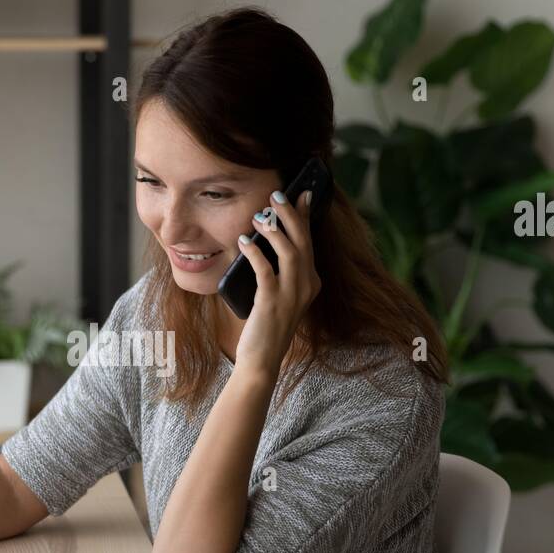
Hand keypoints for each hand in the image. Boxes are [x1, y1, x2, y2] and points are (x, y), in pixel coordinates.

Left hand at [231, 188, 321, 380]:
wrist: (261, 360)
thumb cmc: (266, 325)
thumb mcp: (278, 294)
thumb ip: (279, 270)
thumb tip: (266, 240)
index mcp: (311, 282)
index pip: (310, 242)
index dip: (306, 216)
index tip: (302, 193)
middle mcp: (306, 286)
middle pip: (303, 241)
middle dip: (291, 214)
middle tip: (276, 194)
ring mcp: (292, 295)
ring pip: (289, 252)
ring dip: (274, 229)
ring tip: (258, 216)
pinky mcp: (272, 303)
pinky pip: (266, 270)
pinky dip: (254, 253)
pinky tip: (243, 242)